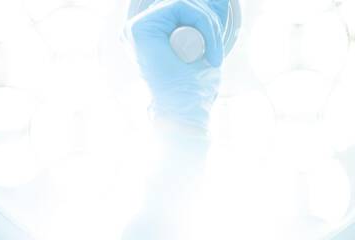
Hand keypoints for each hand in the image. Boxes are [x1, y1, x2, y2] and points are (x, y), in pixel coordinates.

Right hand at [128, 0, 229, 129]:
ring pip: (184, 3)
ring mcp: (134, 28)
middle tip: (215, 55)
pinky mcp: (139, 28)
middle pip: (182, 5)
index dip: (205, 25)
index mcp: (147, 36)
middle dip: (209, 24)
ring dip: (209, 27)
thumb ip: (203, 26)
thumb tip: (220, 0)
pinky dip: (204, 23)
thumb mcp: (201, 50)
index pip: (180, 11)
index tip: (215, 55)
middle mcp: (135, 30)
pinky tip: (206, 50)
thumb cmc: (193, 91)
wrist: (185, 113)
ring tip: (211, 57)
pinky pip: (181, 6)